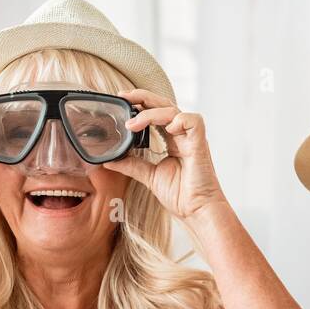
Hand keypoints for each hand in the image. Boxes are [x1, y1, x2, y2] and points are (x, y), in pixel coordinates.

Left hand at [101, 88, 228, 222]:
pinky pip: (193, 121)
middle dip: (143, 97)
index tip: (121, 101)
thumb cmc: (181, 196)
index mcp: (172, 140)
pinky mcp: (200, 144)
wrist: (196, 211)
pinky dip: (179, 120)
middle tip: (123, 97)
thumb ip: (132, 165)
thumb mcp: (149, 176)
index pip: (156, 113)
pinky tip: (168, 129)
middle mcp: (182, 135)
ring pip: (173, 110)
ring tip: (132, 124)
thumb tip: (109, 160)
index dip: (140, 104)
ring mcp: (191, 138)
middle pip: (163, 104)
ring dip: (151, 113)